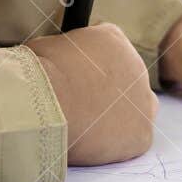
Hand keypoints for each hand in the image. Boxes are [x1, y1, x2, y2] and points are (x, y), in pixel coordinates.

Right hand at [25, 23, 156, 164]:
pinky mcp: (141, 134)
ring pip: (136, 108)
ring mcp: (142, 101)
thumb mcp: (46, 46)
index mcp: (112, 38)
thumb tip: (54, 60)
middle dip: (106, 90)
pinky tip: (92, 143)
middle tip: (81, 104)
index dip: (89, 64)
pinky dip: (115, 143)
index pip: (108, 47)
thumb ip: (61, 51)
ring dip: (118, 115)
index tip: (75, 77)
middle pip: (125, 78)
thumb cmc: (39, 74)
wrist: (44, 106)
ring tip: (88, 125)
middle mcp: (136, 65)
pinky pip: (132, 139)